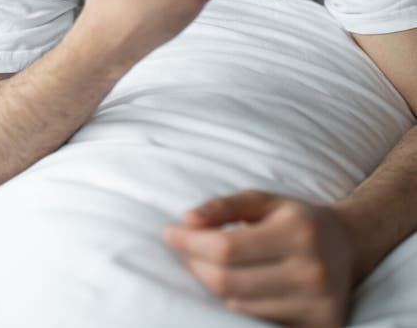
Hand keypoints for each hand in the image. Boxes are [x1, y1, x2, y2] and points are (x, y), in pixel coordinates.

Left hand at [162, 190, 353, 327]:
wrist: (347, 246)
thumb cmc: (295, 218)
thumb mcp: (263, 200)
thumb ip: (224, 206)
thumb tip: (187, 220)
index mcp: (298, 232)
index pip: (227, 248)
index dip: (190, 243)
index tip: (169, 234)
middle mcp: (312, 272)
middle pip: (228, 282)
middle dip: (195, 265)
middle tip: (183, 250)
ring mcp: (318, 308)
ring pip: (239, 306)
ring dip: (215, 286)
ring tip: (216, 265)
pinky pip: (258, 324)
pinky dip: (239, 306)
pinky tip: (238, 288)